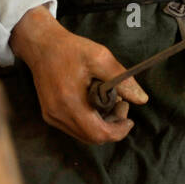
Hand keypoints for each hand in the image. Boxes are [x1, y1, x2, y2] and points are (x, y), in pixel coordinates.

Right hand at [10, 6, 147, 144]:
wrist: (42, 45)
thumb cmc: (71, 49)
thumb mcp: (101, 58)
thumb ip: (122, 80)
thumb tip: (142, 99)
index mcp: (70, 102)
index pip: (98, 134)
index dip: (118, 131)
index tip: (130, 118)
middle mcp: (58, 115)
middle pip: (92, 138)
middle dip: (112, 126)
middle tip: (122, 104)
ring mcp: (51, 116)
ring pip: (83, 135)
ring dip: (101, 124)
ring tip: (110, 101)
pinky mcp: (49, 114)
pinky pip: (74, 127)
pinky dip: (89, 121)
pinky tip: (95, 103)